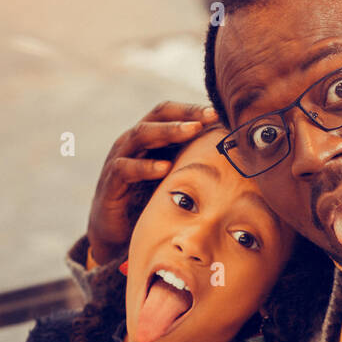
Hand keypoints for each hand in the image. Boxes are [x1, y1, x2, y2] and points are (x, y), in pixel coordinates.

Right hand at [88, 101, 219, 263]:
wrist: (116, 232)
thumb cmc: (148, 201)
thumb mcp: (173, 177)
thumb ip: (190, 161)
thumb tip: (231, 155)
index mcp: (149, 137)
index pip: (171, 112)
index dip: (193, 110)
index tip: (219, 113)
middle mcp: (133, 141)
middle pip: (158, 115)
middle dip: (186, 114)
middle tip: (210, 115)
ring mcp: (120, 158)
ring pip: (142, 134)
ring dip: (169, 131)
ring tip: (193, 131)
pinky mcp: (111, 181)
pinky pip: (126, 168)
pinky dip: (146, 167)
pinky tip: (165, 168)